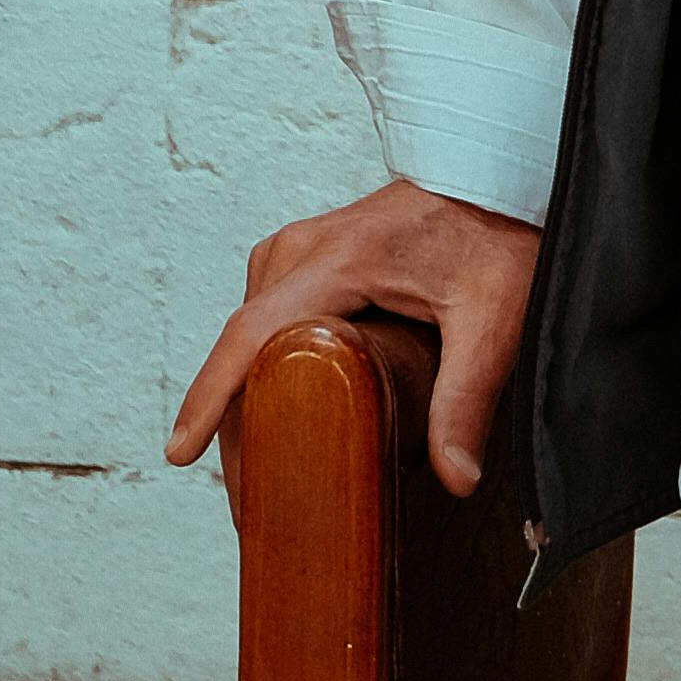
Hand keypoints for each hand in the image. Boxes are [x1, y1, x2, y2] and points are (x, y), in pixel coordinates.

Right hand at [168, 178, 541, 503]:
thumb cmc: (498, 227)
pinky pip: (265, 314)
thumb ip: (467, 400)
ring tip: (257, 478)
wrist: (501, 168)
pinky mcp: (311, 253)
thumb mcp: (492, 318)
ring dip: (242, 398)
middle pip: (243, 344)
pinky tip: (273, 414)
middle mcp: (306, 246)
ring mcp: (303, 246)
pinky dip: (257, 366)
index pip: (252, 333)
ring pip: (249, 332)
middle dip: (232, 426)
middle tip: (250, 512)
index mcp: (342, 258)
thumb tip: (457, 479)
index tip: (179, 451)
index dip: (210, 395)